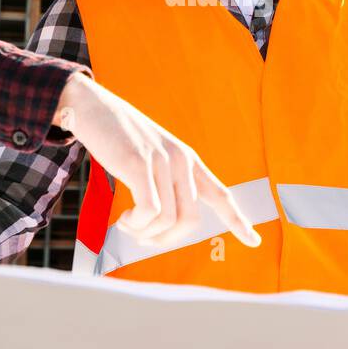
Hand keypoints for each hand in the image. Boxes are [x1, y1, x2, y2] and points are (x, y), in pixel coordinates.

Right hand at [54, 72, 260, 248]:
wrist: (92, 106)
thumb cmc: (119, 136)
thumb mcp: (153, 155)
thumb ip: (165, 180)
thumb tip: (165, 221)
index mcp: (188, 160)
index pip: (221, 194)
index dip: (239, 221)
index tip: (255, 241)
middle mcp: (181, 160)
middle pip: (191, 220)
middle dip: (167, 239)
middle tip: (144, 238)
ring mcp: (161, 161)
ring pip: (169, 219)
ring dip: (146, 233)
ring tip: (129, 226)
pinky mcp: (138, 164)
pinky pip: (150, 210)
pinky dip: (137, 224)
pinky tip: (125, 219)